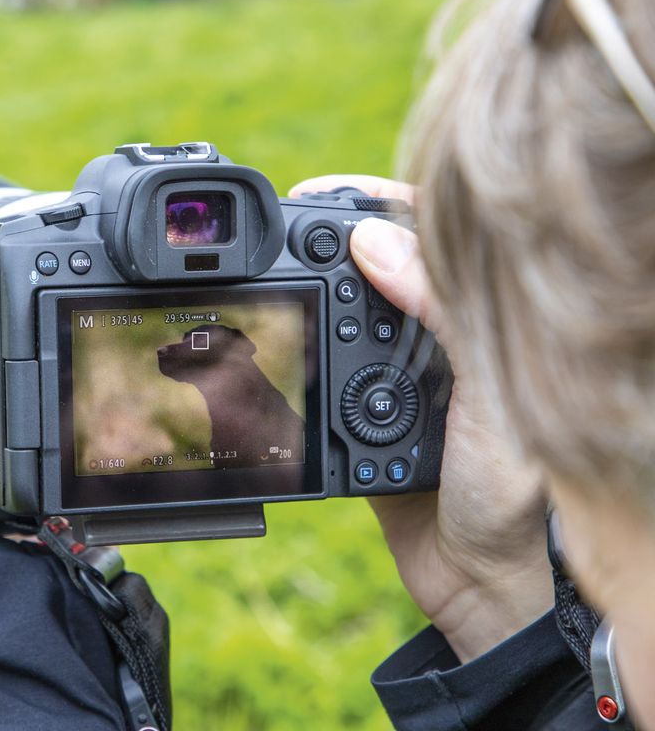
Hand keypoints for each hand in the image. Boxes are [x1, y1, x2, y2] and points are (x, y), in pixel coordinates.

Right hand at [291, 175, 553, 661]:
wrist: (481, 585)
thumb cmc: (513, 494)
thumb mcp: (489, 394)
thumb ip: (443, 313)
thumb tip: (373, 243)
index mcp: (479, 320)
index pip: (428, 237)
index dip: (376, 205)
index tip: (322, 195)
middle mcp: (437, 339)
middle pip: (375, 267)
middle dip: (326, 242)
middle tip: (280, 227)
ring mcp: (396, 376)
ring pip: (342, 314)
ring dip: (305, 293)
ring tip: (267, 271)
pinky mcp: (359, 416)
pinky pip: (320, 373)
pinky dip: (295, 351)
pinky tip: (276, 338)